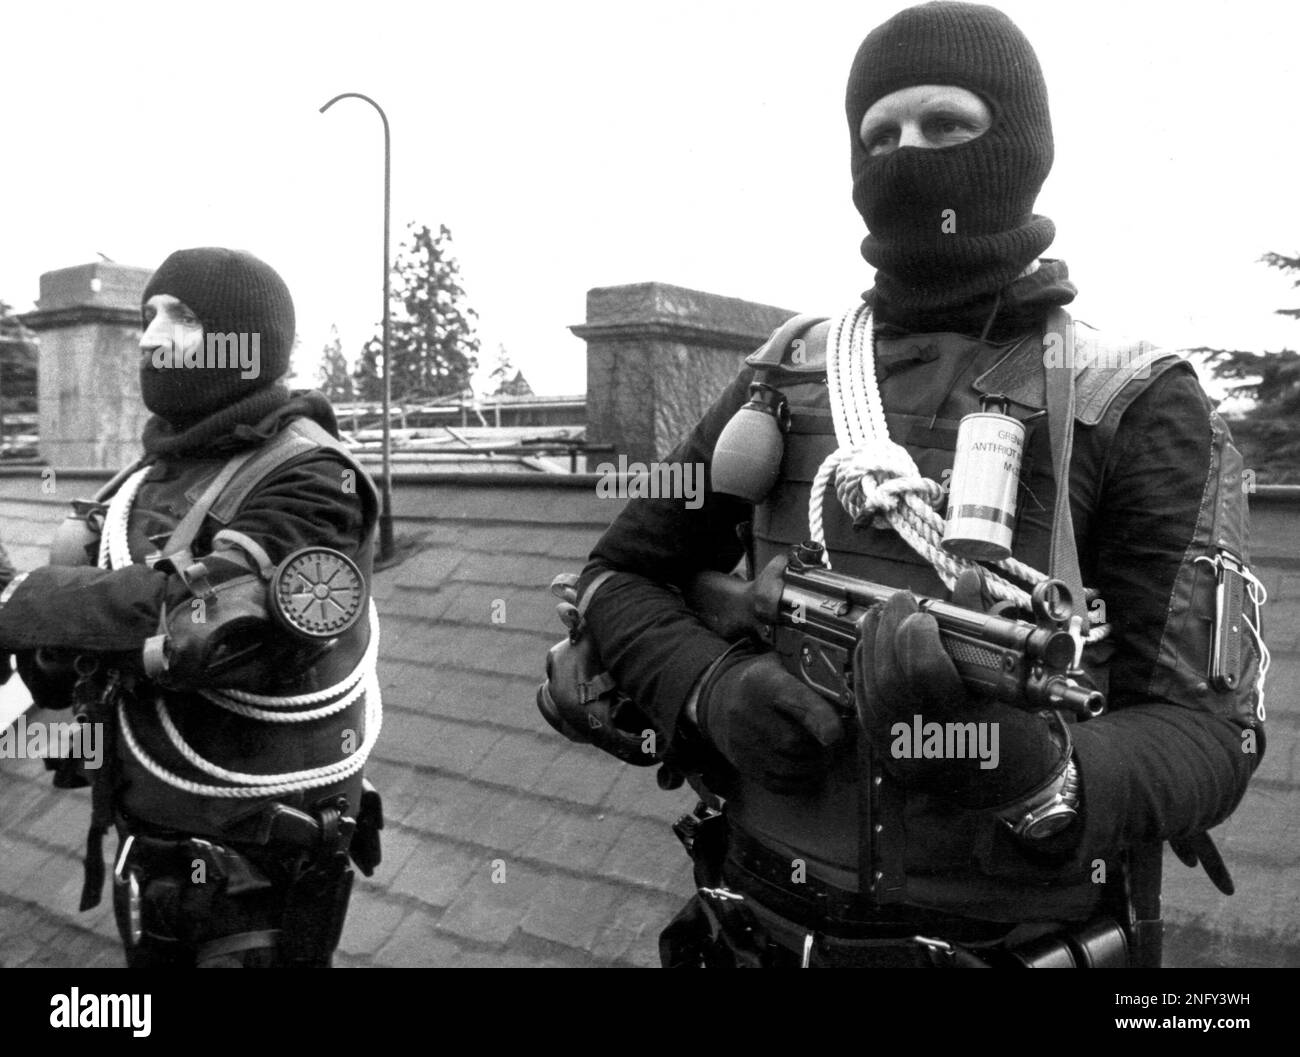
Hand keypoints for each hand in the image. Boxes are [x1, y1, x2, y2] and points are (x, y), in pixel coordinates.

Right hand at [696, 650, 844, 793]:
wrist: (719, 698)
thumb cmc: (765, 680)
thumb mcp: (783, 665)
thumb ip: (811, 679)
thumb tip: (850, 701)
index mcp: (762, 681)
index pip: (792, 700)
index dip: (817, 718)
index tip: (836, 734)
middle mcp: (746, 712)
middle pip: (792, 741)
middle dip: (820, 747)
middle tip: (833, 742)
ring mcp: (741, 741)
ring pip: (786, 767)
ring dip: (812, 765)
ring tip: (821, 755)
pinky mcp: (741, 763)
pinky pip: (776, 782)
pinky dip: (798, 781)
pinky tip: (807, 770)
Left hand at [854, 569, 1064, 808]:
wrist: (1005, 787)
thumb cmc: (1013, 734)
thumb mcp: (1010, 684)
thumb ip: (982, 627)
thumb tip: (967, 578)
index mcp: (968, 727)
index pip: (925, 674)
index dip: (917, 636)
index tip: (924, 611)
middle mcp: (929, 742)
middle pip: (891, 677)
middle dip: (890, 629)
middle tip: (897, 600)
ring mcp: (902, 751)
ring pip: (871, 688)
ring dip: (872, 643)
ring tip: (881, 615)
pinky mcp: (885, 751)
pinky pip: (864, 702)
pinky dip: (864, 667)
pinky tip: (871, 644)